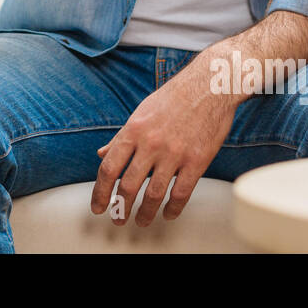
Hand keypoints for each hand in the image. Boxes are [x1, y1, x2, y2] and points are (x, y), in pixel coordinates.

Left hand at [90, 69, 236, 225]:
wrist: (209, 87)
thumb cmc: (174, 98)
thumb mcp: (141, 113)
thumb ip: (121, 137)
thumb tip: (102, 154)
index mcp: (133, 130)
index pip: (109, 168)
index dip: (100, 192)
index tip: (98, 205)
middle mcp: (151, 143)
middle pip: (129, 186)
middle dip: (120, 208)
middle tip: (118, 219)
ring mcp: (174, 153)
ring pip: (154, 194)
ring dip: (145, 213)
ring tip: (141, 221)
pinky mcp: (197, 160)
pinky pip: (181, 193)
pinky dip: (172, 209)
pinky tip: (168, 214)